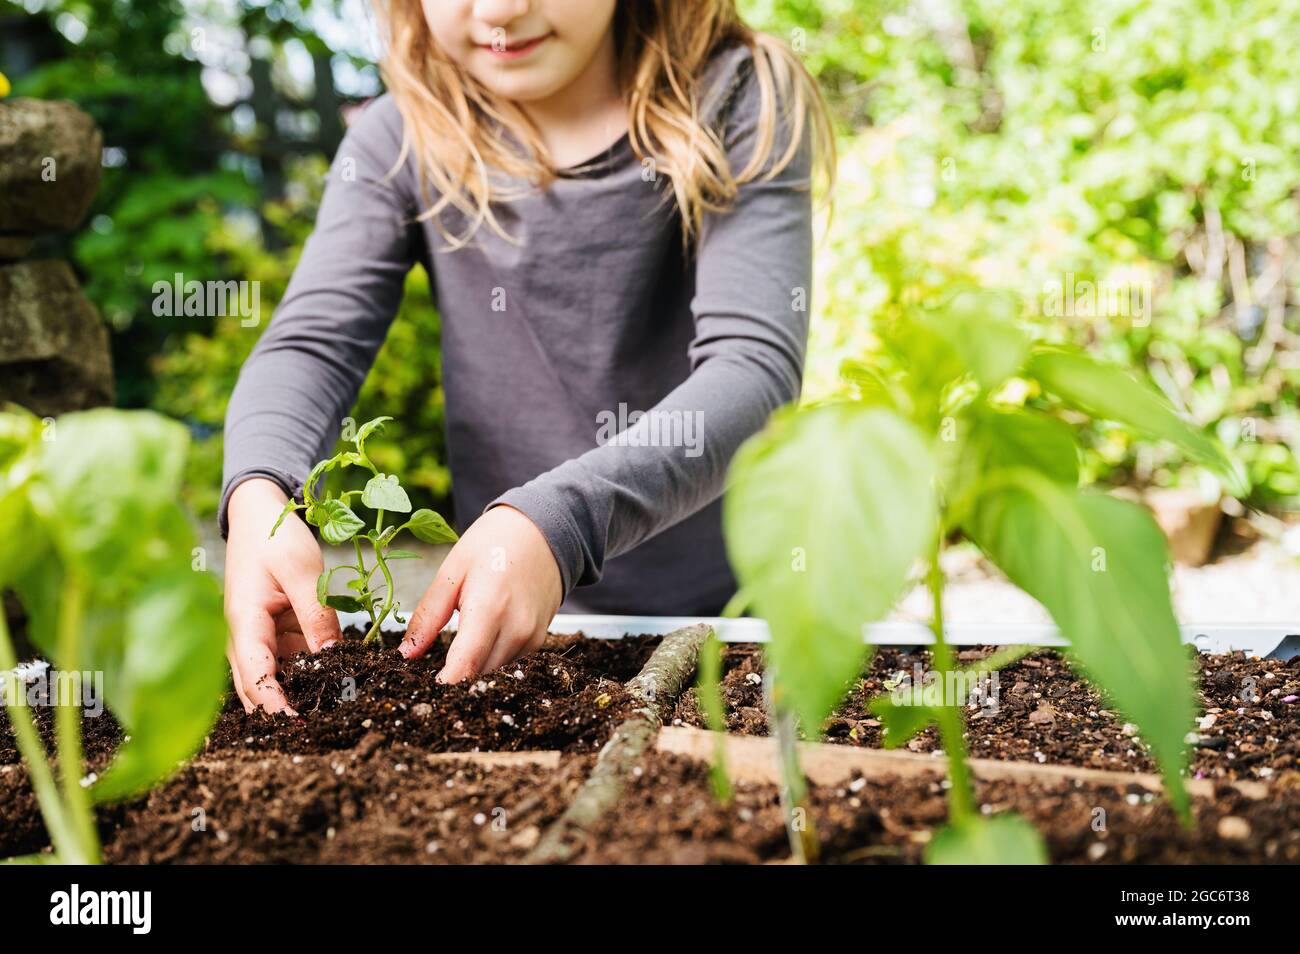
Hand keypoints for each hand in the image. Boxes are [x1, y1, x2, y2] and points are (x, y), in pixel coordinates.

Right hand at [223, 477, 342, 713]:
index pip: (254, 674)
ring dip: (298, 695)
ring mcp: (260, 638)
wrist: (258, 515)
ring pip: (277, 678)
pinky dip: (310, 673)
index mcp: (242, 622)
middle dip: (283, 710)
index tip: (296, 725)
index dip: (273, 703)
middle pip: (259, 687)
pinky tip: (336, 683)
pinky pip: (292, 661)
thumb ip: (315, 612)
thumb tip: (330, 656)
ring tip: (332, 714)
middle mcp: (244, 637)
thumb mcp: (300, 569)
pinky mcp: (276, 634)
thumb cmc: (273, 538)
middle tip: (319, 731)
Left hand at [399, 505, 562, 681]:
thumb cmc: (494, 543)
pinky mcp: (538, 640)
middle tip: (430, 665)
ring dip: (471, 667)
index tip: (419, 688)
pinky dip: (489, 657)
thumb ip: (428, 616)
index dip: (441, 686)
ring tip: (457, 645)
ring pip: (492, 671)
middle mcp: (516, 630)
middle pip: (476, 675)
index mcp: (489, 610)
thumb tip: (405, 655)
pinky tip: (481, 636)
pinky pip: (507, 662)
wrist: (542, 531)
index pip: (463, 669)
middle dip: (452, 676)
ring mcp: (531, 637)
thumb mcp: (452, 571)